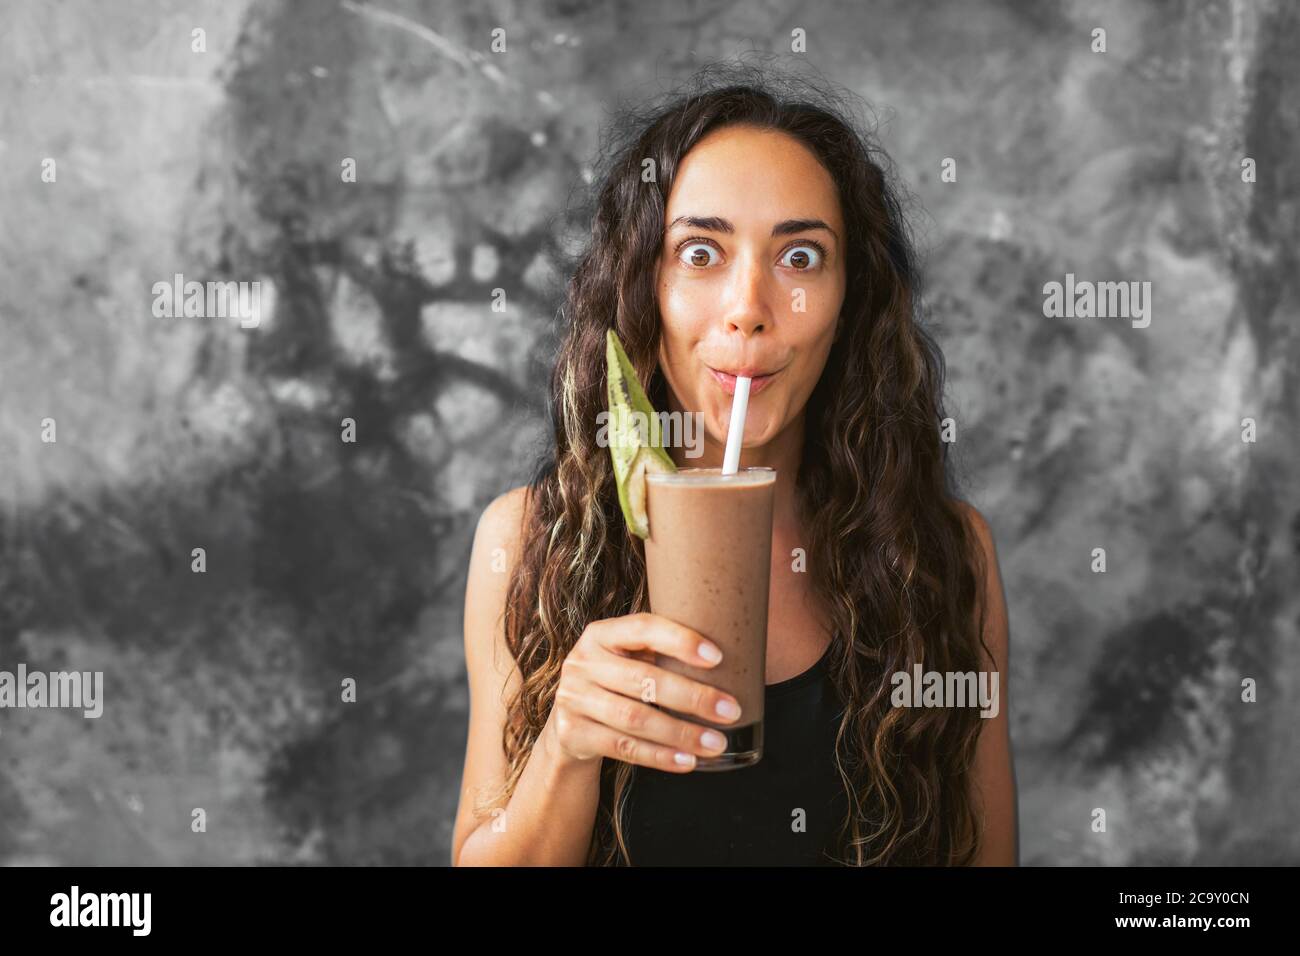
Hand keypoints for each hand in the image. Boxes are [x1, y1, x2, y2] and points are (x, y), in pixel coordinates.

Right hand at [546, 612, 742, 771]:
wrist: (567, 726)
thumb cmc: (616, 684)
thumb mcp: (627, 659)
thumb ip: (661, 652)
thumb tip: (734, 658)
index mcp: (601, 633)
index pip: (643, 628)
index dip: (680, 641)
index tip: (718, 658)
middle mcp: (582, 662)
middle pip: (643, 679)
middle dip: (692, 697)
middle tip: (731, 711)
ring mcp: (573, 698)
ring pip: (635, 718)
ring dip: (681, 733)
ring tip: (716, 743)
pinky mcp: (572, 733)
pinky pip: (624, 748)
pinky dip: (660, 757)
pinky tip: (688, 761)